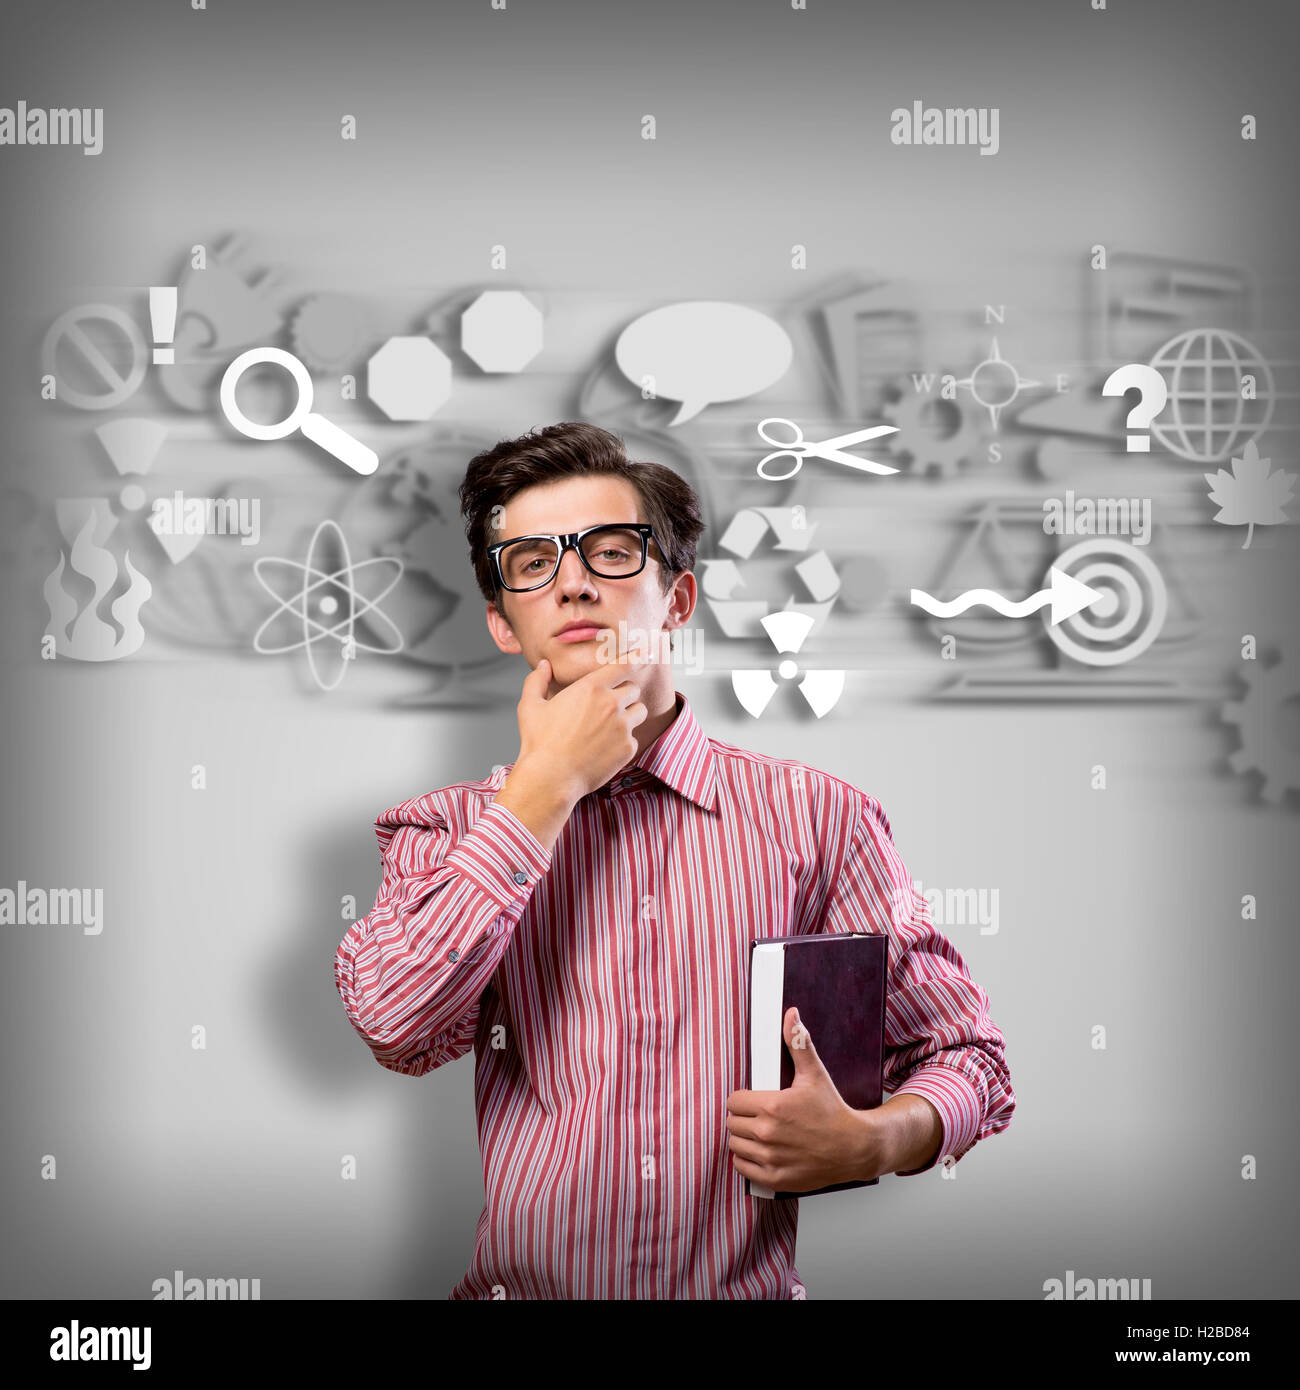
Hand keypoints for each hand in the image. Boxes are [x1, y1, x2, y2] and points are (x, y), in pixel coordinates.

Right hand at [513, 640, 650, 801]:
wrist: (550, 779)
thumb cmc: (538, 743)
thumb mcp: (530, 706)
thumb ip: (537, 680)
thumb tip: (544, 666)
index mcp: (590, 688)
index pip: (623, 665)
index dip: (636, 657)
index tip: (645, 653)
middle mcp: (611, 704)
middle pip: (633, 688)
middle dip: (623, 693)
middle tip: (608, 705)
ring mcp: (622, 727)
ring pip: (640, 711)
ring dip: (630, 714)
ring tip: (612, 725)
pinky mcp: (628, 748)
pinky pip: (634, 737)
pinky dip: (624, 740)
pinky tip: (605, 748)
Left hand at [726, 1007, 890, 1192]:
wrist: (855, 1147)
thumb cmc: (833, 1109)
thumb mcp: (815, 1074)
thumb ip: (798, 1043)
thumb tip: (790, 1014)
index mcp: (773, 1106)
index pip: (733, 1100)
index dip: (742, 1098)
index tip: (754, 1100)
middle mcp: (768, 1134)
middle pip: (731, 1122)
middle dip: (742, 1117)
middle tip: (758, 1116)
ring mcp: (771, 1159)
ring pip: (734, 1145)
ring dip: (743, 1139)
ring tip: (759, 1133)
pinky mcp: (776, 1179)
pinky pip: (742, 1168)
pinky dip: (747, 1161)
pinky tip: (761, 1152)